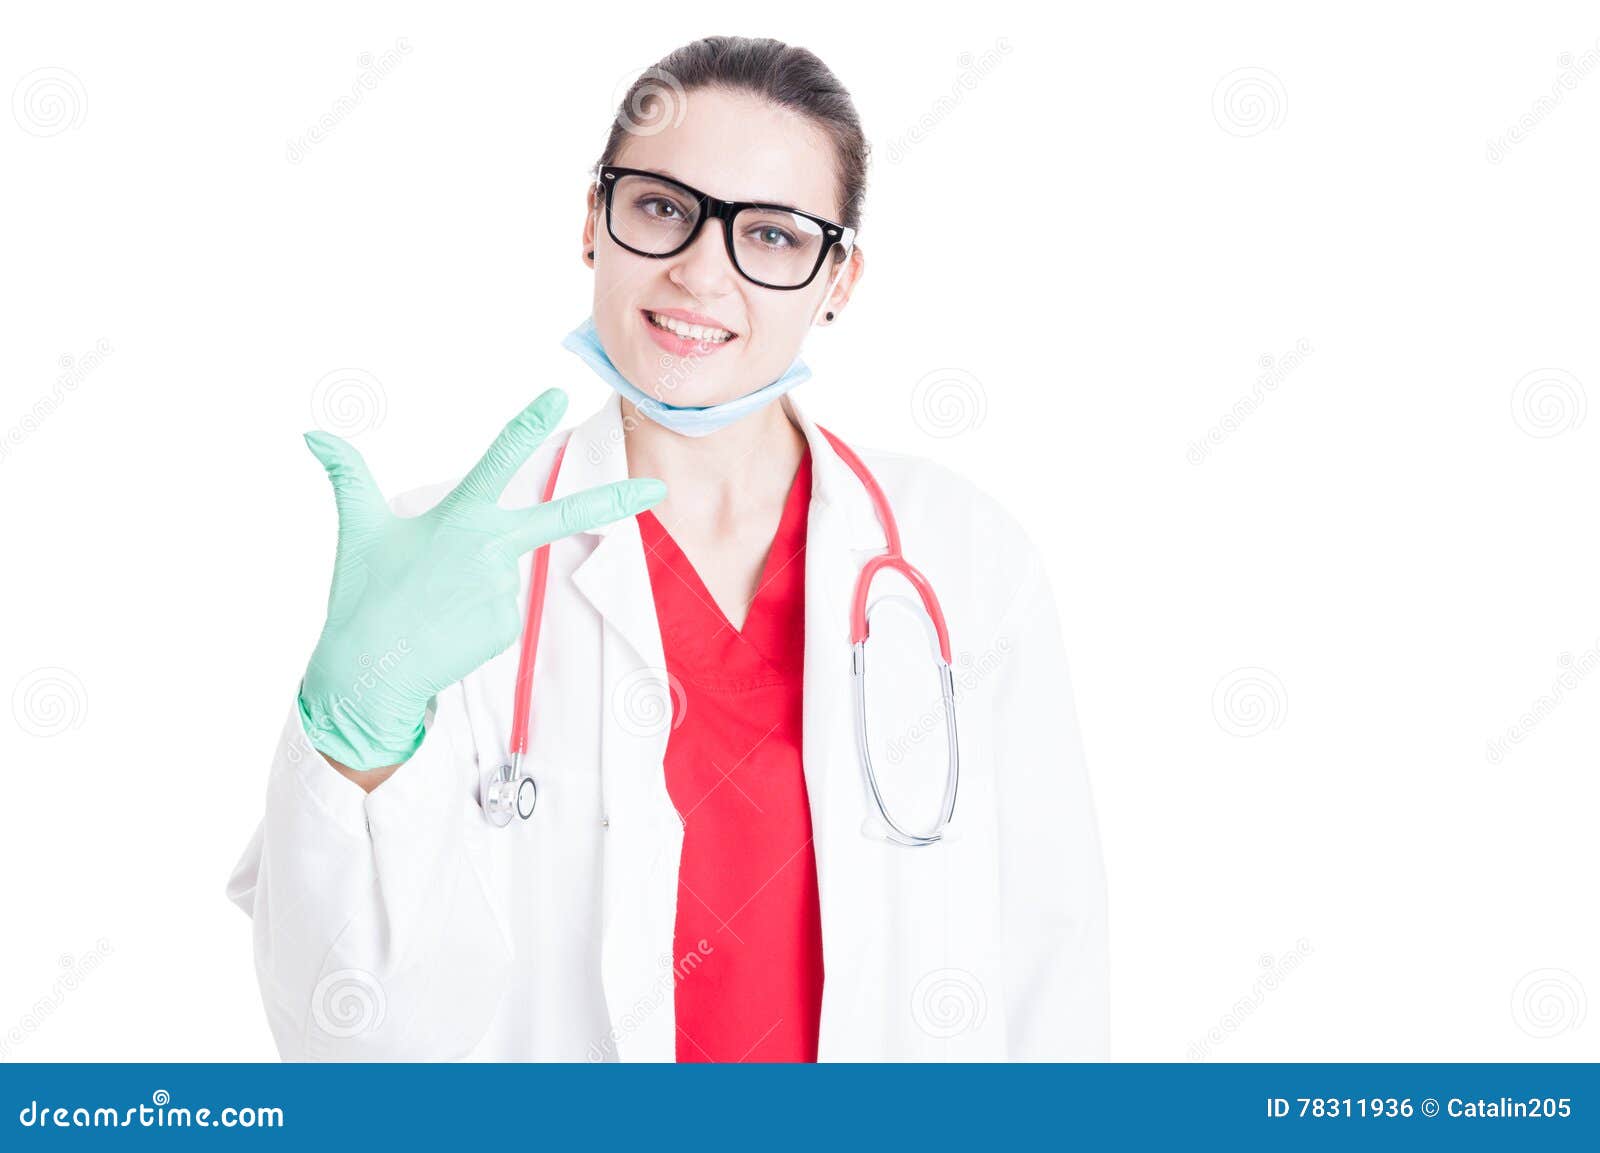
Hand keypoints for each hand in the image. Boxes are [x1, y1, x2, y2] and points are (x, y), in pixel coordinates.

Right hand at [297, 388, 663, 768]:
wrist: (369, 673)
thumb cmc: (362, 596)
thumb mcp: (358, 530)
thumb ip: (347, 477)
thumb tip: (312, 434)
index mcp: (458, 519)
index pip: (497, 460)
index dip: (526, 423)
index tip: (556, 394)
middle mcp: (490, 551)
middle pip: (564, 517)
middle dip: (616, 500)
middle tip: (658, 488)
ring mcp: (504, 590)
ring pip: (501, 572)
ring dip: (471, 584)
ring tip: (432, 605)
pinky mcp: (508, 626)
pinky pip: (500, 608)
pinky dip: (476, 613)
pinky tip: (447, 627)